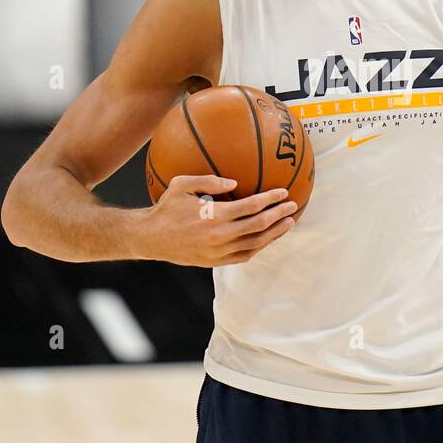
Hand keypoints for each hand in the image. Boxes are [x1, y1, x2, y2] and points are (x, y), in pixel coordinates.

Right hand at [142, 174, 297, 266]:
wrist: (150, 238)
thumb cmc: (166, 208)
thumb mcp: (182, 185)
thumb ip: (209, 181)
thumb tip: (235, 182)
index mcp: (214, 216)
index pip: (251, 207)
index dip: (270, 199)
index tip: (283, 192)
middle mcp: (220, 236)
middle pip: (258, 227)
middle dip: (279, 216)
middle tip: (293, 206)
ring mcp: (219, 252)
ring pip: (255, 244)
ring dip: (274, 234)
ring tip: (288, 223)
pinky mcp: (215, 262)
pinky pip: (244, 256)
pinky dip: (259, 247)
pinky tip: (267, 238)